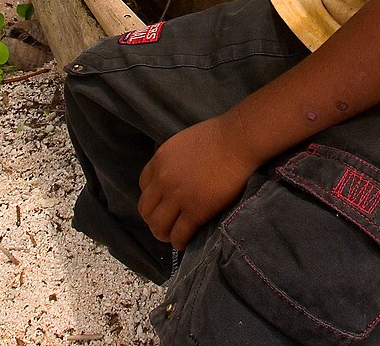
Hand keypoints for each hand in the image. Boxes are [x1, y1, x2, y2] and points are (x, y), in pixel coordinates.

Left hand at [138, 116, 255, 249]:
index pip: (143, 186)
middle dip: (154, 219)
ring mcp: (178, 196)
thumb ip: (174, 160)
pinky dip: (180, 243)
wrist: (237, 141)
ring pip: (158, 226)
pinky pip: (179, 235)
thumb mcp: (183, 143)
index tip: (162, 203)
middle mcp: (163, 179)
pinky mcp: (195, 211)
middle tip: (166, 223)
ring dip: (164, 234)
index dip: (152, 198)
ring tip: (173, 236)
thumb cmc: (218, 136)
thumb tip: (175, 175)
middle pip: (146, 210)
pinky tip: (185, 242)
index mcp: (159, 160)